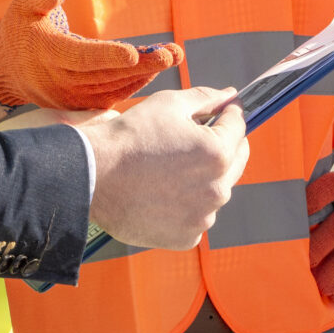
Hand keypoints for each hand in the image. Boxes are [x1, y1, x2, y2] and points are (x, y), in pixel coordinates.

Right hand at [0, 0, 183, 109]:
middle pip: (104, 75)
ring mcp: (68, 97)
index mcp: (46, 53)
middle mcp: (57, 81)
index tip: (133, 53)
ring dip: (144, 74)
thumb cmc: (22, 27)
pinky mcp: (78, 104)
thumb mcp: (24, 3)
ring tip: (173, 56)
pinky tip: (154, 70)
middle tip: (171, 54)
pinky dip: (132, 86)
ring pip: (110, 88)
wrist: (9, 66)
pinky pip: (108, 98)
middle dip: (141, 65)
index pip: (79, 57)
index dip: (106, 56)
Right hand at [80, 86, 248, 249]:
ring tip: (170, 169)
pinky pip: (197, 216)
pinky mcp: (186, 237)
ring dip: (204, 179)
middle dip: (222, 146)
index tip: (222, 111)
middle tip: (193, 140)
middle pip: (235, 162)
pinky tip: (163, 194)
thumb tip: (230, 95)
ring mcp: (202, 217)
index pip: (240, 128)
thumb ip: (206, 98)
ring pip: (215, 191)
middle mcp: (217, 190)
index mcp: (218, 153)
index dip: (230, 114)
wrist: (93, 176)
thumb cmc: (130, 137)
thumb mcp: (169, 104)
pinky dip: (187, 206)